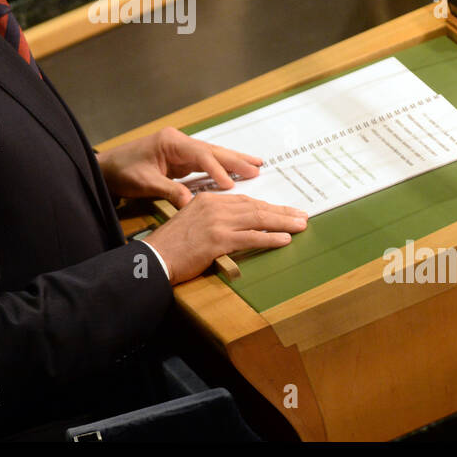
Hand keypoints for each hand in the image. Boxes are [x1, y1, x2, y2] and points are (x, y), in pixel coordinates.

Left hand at [95, 126, 262, 207]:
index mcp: (170, 142)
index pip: (201, 155)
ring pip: (212, 155)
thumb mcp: (144, 183)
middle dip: (235, 160)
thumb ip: (170, 191)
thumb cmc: (121, 172)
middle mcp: (178, 142)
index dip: (218, 169)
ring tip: (256, 166)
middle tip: (257, 169)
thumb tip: (192, 203)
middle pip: (212, 150)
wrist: (106, 169)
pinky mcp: (179, 159)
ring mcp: (179, 149)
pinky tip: (234, 174)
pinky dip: (220, 168)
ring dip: (233, 162)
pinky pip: (205, 163)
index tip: (231, 185)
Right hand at [145, 193, 307, 283]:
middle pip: (255, 207)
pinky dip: (269, 238)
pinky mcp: (217, 240)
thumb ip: (213, 219)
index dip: (267, 206)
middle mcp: (214, 206)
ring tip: (300, 225)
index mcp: (208, 199)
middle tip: (301, 215)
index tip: (284, 210)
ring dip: (282, 223)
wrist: (155, 257)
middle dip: (281, 212)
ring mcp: (216, 222)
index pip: (245, 200)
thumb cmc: (171, 245)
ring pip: (257, 220)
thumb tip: (237, 226)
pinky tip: (284, 240)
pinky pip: (250, 237)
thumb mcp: (192, 221)